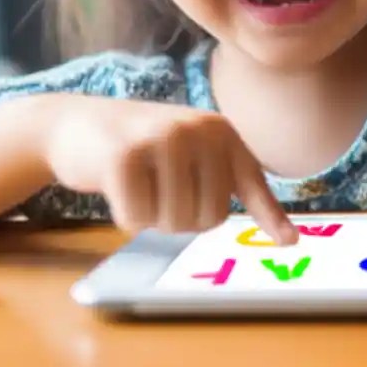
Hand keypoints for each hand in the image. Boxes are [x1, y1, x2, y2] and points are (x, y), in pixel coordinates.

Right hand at [41, 95, 296, 242]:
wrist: (76, 123)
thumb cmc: (143, 147)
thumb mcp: (193, 152)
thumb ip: (231, 183)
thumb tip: (288, 236)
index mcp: (221, 131)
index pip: (251, 184)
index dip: (270, 217)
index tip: (290, 244)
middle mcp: (198, 130)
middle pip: (208, 218)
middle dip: (180, 219)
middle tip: (159, 190)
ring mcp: (161, 140)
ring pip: (174, 222)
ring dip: (153, 219)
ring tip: (140, 185)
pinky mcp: (123, 157)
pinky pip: (137, 219)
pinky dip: (126, 216)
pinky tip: (117, 188)